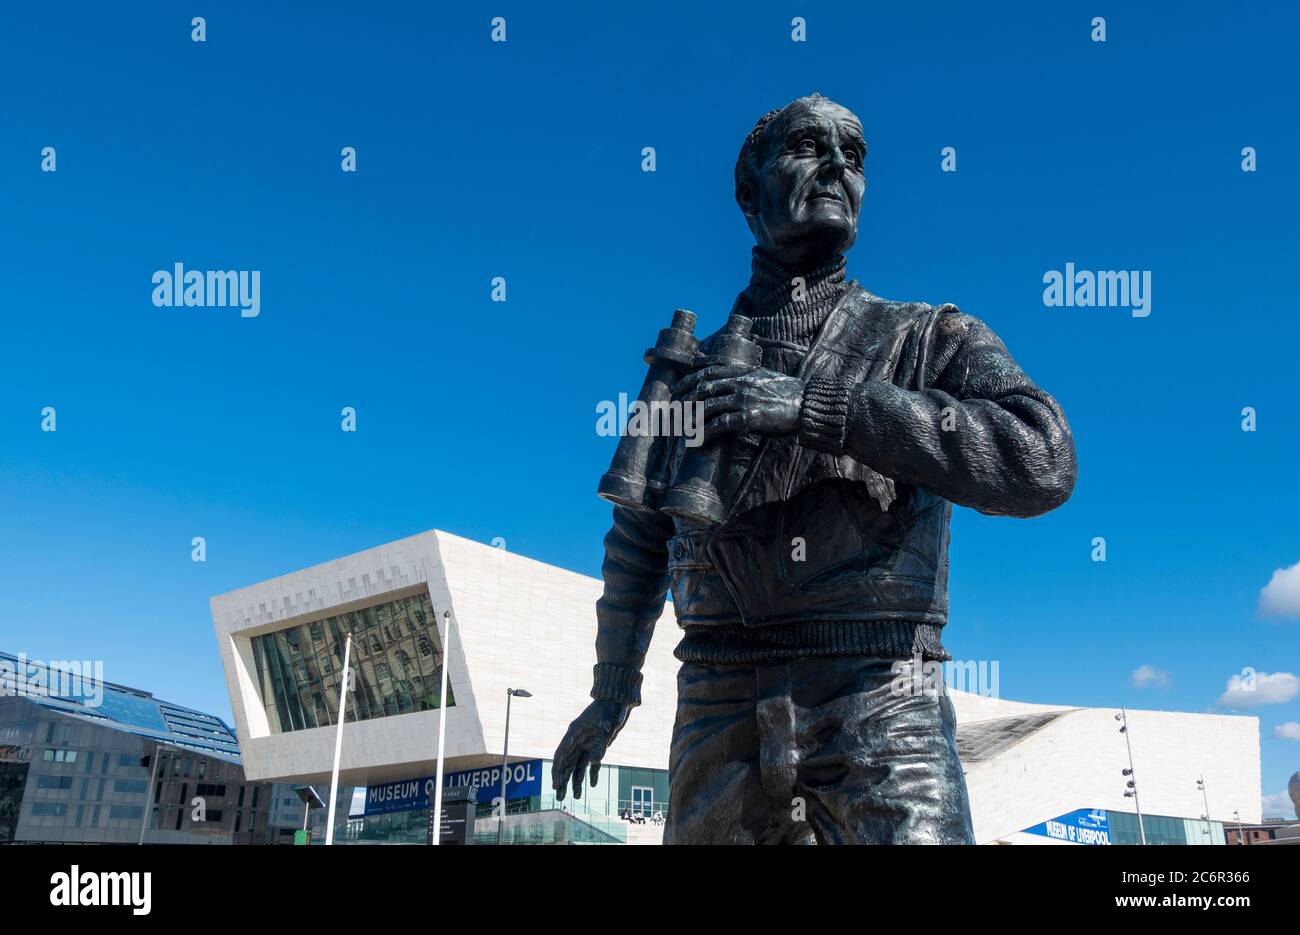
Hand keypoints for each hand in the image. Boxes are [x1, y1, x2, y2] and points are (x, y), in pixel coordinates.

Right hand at [551, 700, 631, 800]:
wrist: (619, 701)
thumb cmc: (610, 711)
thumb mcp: (606, 728)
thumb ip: (600, 745)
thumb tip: (594, 763)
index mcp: (574, 733)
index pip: (562, 755)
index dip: (558, 771)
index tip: (556, 785)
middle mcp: (578, 740)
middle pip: (568, 764)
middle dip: (564, 781)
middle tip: (560, 797)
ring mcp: (587, 743)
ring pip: (579, 765)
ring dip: (577, 781)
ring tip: (576, 797)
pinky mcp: (598, 745)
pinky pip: (592, 762)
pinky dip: (593, 773)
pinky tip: (593, 785)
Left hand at [675, 364, 804, 439]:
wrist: (808, 404)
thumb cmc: (789, 393)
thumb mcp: (766, 378)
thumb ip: (748, 378)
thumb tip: (734, 382)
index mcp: (744, 372)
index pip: (710, 371)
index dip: (690, 379)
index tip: (677, 388)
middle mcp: (741, 383)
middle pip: (703, 388)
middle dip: (685, 400)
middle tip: (672, 411)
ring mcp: (744, 399)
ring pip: (707, 406)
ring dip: (691, 419)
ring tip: (680, 429)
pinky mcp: (749, 417)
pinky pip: (720, 424)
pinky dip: (705, 433)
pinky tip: (697, 440)